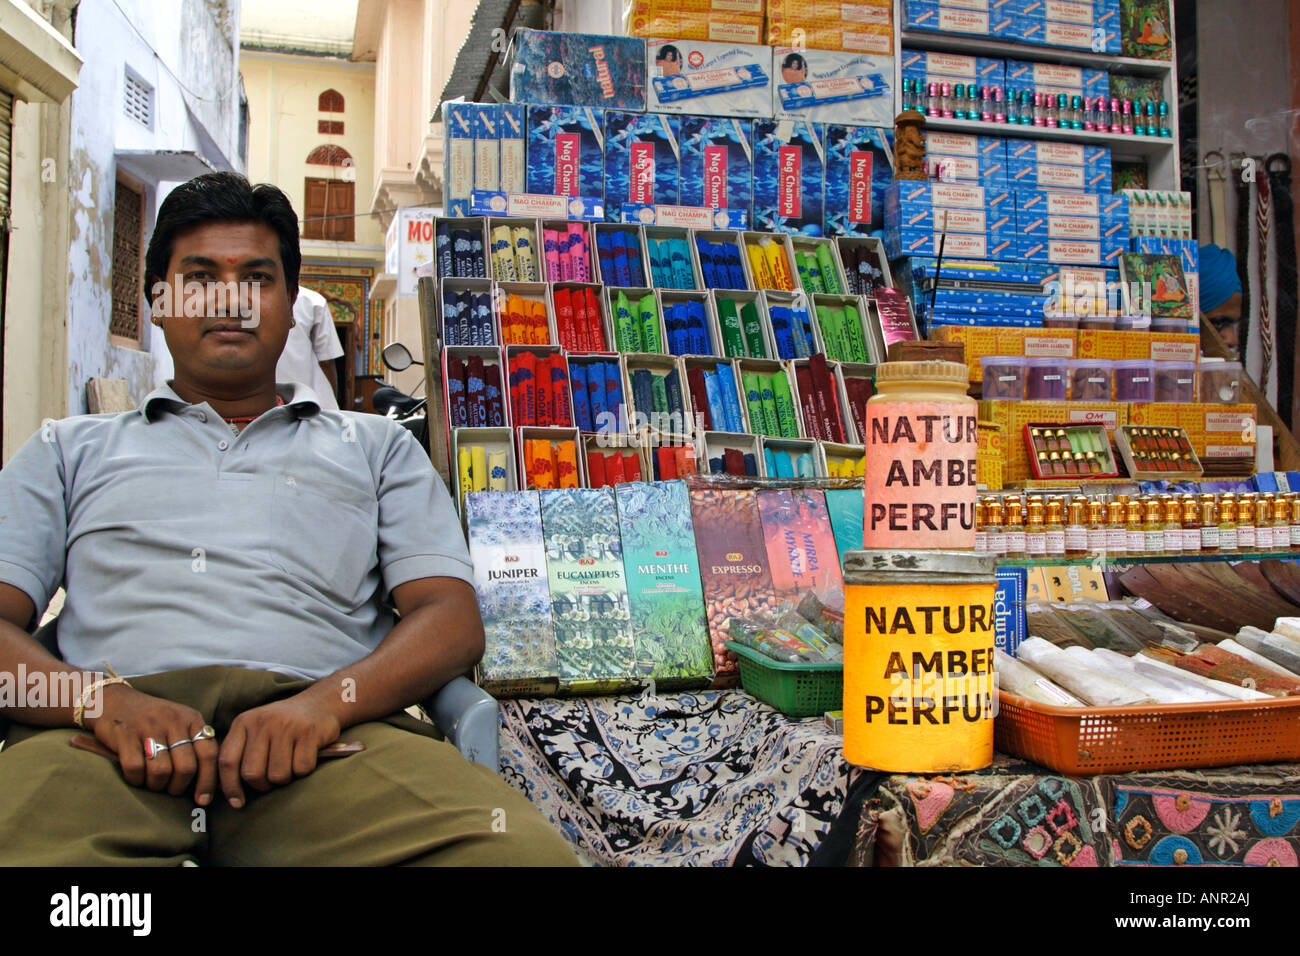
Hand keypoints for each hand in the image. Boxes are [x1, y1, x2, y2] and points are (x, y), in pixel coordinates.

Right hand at [87, 684, 219, 803]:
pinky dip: (136, 780)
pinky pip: (135, 768)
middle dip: (178, 787)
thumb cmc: (152, 720)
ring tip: (153, 783)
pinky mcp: (125, 734)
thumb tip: (211, 781)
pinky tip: (136, 777)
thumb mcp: (180, 722)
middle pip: (186, 767)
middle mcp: (173, 721)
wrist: (114, 700)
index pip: (209, 754)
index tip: (203, 800)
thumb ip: (195, 744)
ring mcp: (148, 726)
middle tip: (171, 789)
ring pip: (161, 771)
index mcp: (192, 719)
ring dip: (157, 785)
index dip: (208, 781)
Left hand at [218, 694, 340, 807]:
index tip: (236, 803)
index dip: (230, 787)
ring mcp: (286, 726)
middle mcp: (262, 722)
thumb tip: (226, 789)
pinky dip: (304, 770)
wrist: (319, 702)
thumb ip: (240, 751)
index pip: (227, 761)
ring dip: (285, 779)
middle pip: (252, 773)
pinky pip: (301, 768)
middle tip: (271, 780)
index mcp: (243, 722)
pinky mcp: (308, 732)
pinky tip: (305, 757)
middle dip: (263, 785)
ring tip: (289, 766)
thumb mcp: (256, 729)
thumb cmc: (283, 724)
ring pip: (278, 775)